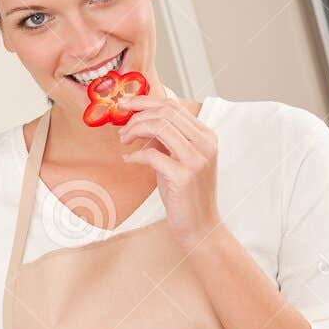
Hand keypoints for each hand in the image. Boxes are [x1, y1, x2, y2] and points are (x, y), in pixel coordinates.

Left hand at [118, 95, 219, 247]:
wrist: (200, 226)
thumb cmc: (185, 194)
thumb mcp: (177, 159)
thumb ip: (165, 139)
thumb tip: (140, 121)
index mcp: (206, 135)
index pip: (174, 105)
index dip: (146, 101)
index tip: (125, 103)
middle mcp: (205, 143)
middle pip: (165, 111)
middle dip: (137, 114)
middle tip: (122, 128)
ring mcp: (196, 159)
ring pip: (159, 126)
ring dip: (135, 130)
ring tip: (124, 141)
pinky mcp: (184, 176)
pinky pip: (151, 155)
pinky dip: (135, 155)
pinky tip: (128, 159)